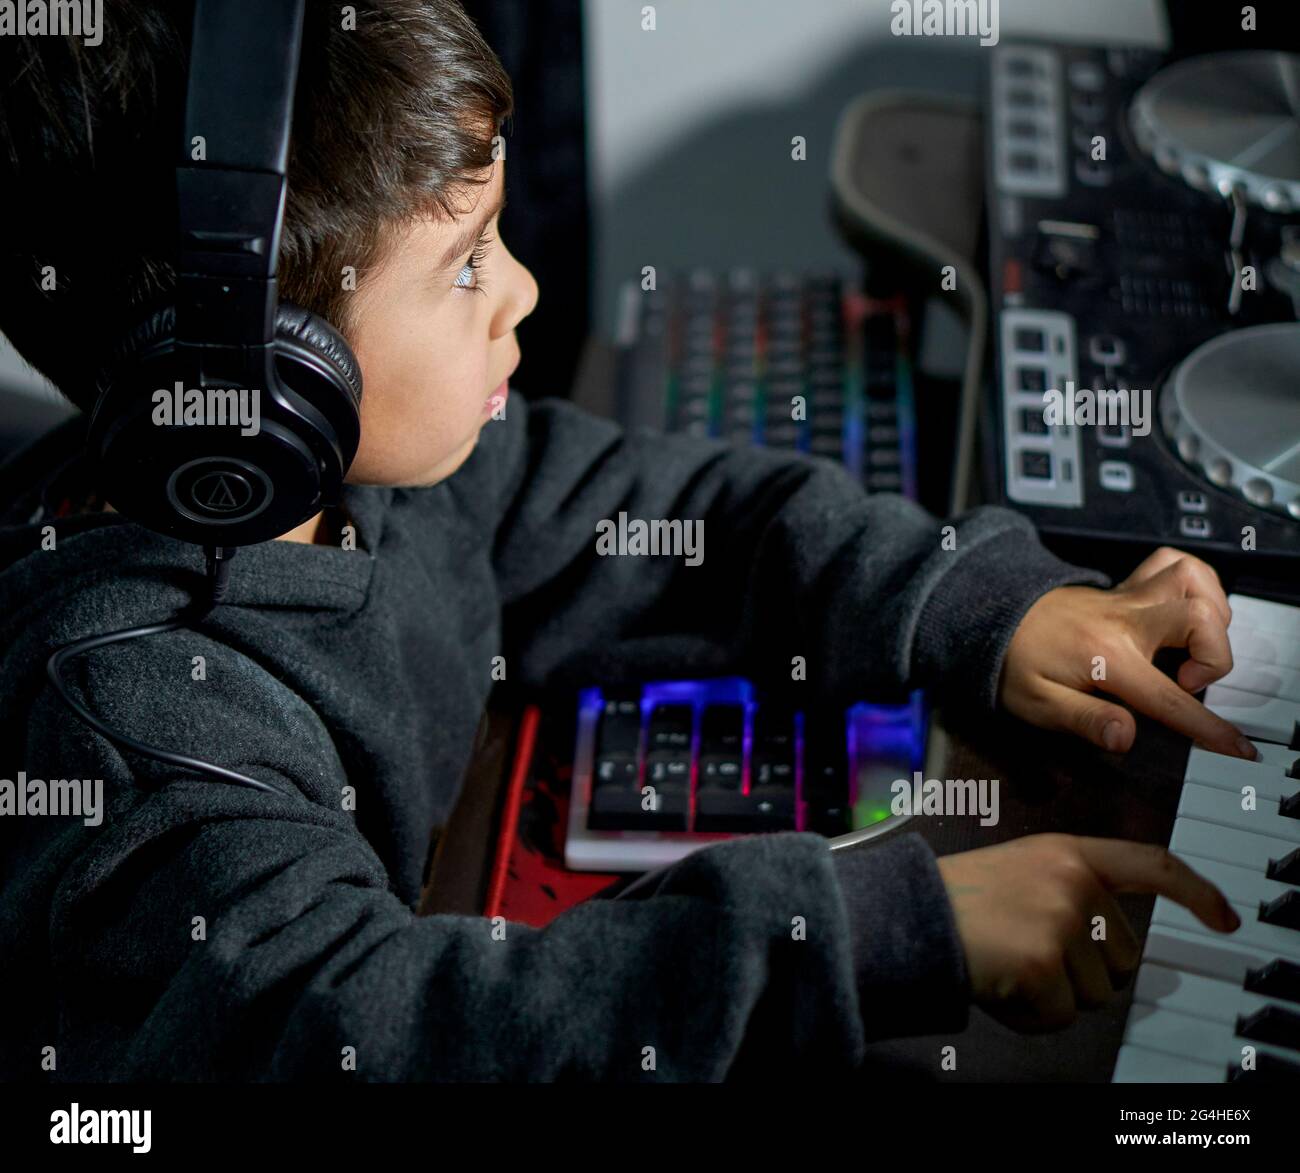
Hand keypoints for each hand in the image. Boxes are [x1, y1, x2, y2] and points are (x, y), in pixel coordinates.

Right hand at [937, 834, 1237, 1031]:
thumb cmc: (959, 901)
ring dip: (1055, 995)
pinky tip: (1001, 986)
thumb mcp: (1022, 869)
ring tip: (1009, 965)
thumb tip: (1114, 942)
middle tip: (1027, 951)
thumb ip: (1073, 887)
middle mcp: (1072, 882)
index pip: (1152, 866)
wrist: (908, 915)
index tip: (1222, 917)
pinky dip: (1030, 1016)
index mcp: (1068, 854)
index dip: (1196, 892)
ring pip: (1096, 994)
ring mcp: (1060, 921)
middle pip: (1123, 957)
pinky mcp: (1043, 963)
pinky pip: (1061, 1017)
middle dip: (1083, 971)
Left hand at [999, 547, 1255, 758]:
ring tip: (1190, 647)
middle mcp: (1124, 620)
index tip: (1237, 749)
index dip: (1208, 728)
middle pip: (1200, 617)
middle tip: (1188, 682)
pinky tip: (1184, 610)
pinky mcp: (1123, 588)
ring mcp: (1126, 599)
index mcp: (1105, 656)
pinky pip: (1171, 563)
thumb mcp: (1036, 703)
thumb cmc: (1009, 662)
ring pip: (1193, 580)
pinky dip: (1193, 582)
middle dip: (1217, 656)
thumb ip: (1084, 720)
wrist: (987, 614)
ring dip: (1210, 614)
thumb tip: (1125, 737)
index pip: (1168, 698)